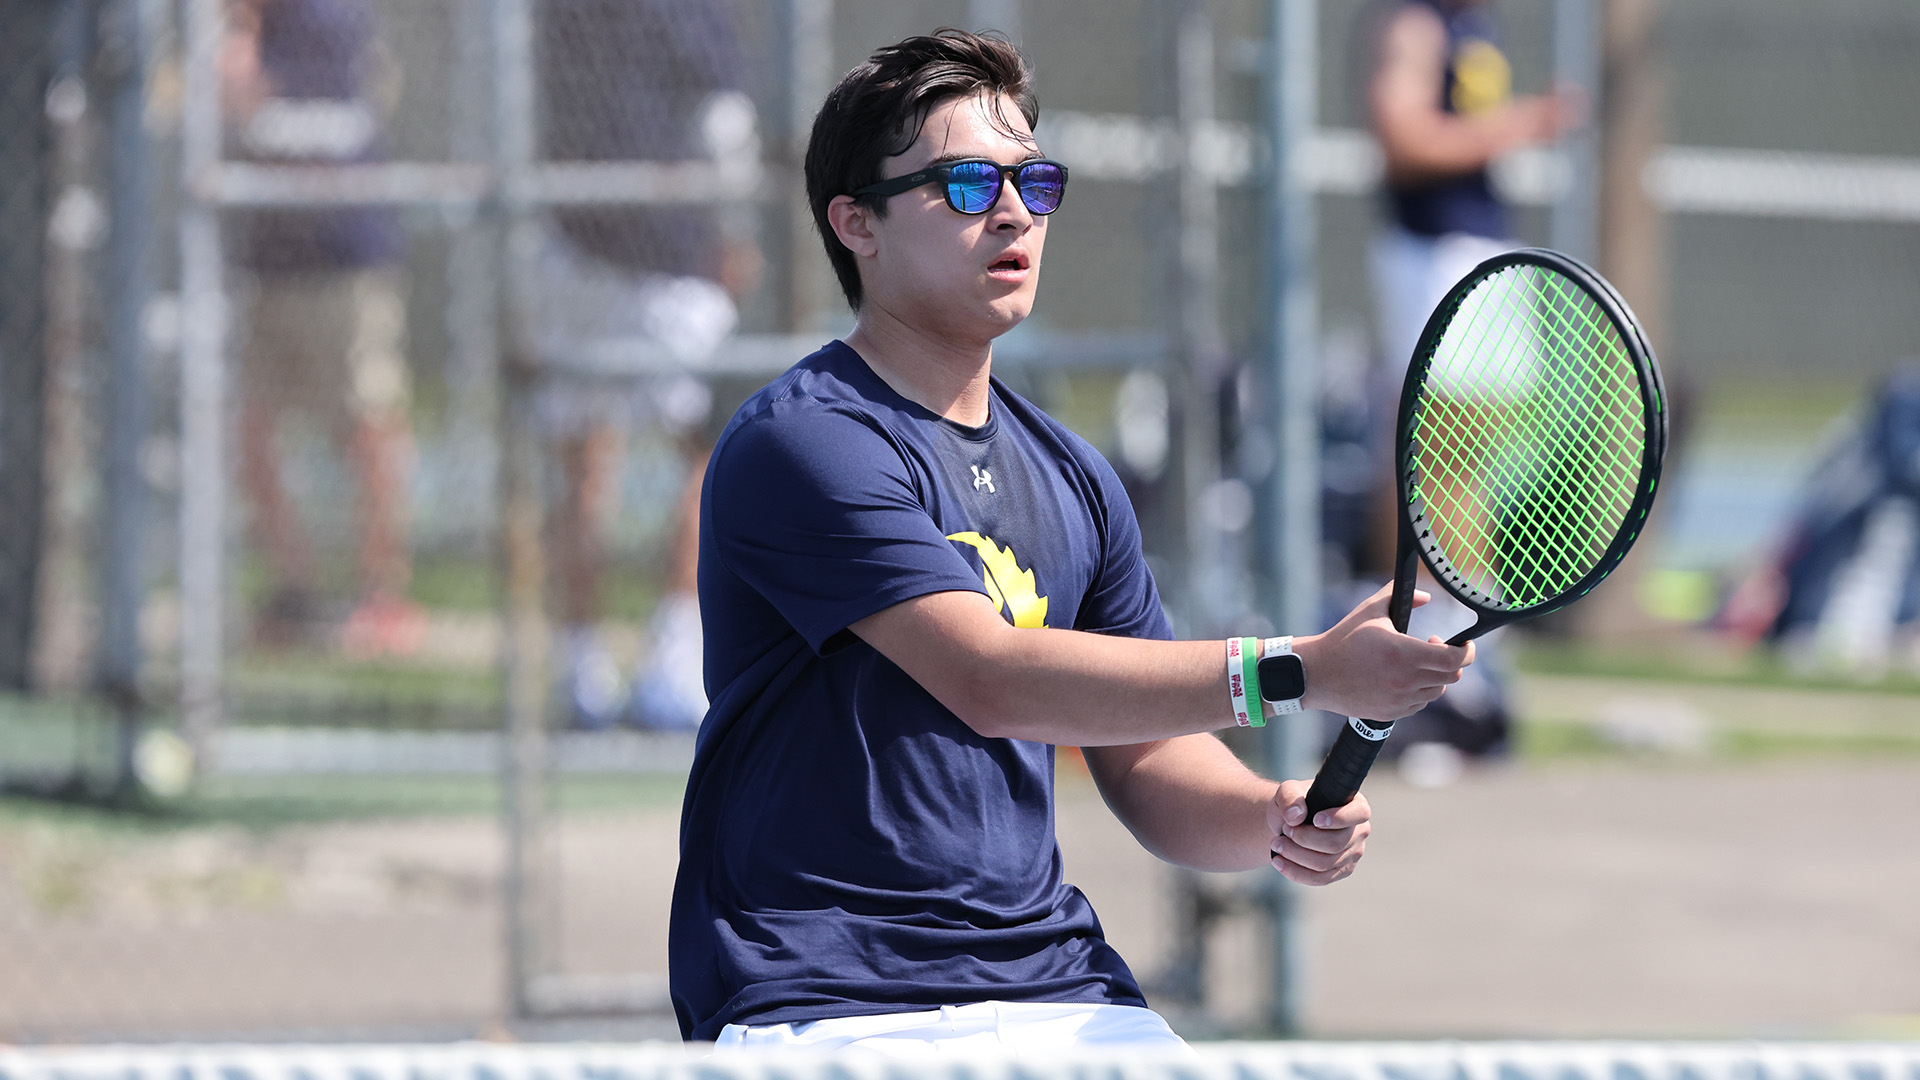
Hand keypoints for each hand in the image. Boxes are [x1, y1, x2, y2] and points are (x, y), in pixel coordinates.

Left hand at [1267, 779, 1369, 884]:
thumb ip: (1289, 797)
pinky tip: (1279, 862)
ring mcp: (1352, 854)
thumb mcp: (1287, 791)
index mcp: (1355, 805)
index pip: (1359, 813)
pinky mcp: (1340, 871)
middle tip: (1285, 831)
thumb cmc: (1294, 804)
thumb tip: (1295, 816)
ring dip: (1296, 856)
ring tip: (1277, 844)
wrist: (1288, 824)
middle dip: (1304, 839)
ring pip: (1325, 864)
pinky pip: (1320, 879)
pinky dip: (1296, 872)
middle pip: (1335, 843)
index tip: (1315, 820)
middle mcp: (1359, 831)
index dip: (1339, 818)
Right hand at [1294, 582, 1472, 720]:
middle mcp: (1405, 680)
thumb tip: (1426, 596)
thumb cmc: (1343, 639)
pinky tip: (1402, 678)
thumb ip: (1402, 598)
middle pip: (1451, 677)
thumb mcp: (1371, 610)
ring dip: (1434, 677)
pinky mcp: (1390, 713)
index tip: (1464, 643)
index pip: (1453, 659)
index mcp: (1404, 653)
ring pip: (1436, 691)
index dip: (1466, 651)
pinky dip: (1418, 691)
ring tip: (1415, 663)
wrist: (1317, 674)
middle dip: (1450, 661)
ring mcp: (1399, 700)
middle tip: (1432, 646)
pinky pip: (1418, 704)